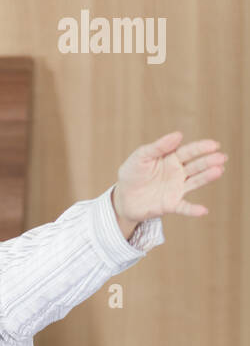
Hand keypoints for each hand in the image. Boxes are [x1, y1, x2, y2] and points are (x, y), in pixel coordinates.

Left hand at [113, 131, 227, 227]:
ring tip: (218, 171)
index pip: (189, 151)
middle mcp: (178, 173)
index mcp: (171, 158)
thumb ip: (158, 147)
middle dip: (209, 161)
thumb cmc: (132, 174)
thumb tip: (179, 135)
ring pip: (194, 182)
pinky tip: (203, 211)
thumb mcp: (141, 157)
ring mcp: (176, 189)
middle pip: (196, 166)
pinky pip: (183, 208)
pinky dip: (193, 210)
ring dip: (207, 177)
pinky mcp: (170, 205)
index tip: (214, 145)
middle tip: (222, 157)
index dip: (201, 148)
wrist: (123, 198)